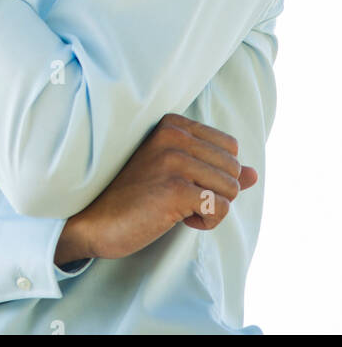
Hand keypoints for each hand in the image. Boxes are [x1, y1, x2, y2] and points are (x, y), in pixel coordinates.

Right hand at [54, 113, 257, 265]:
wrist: (92, 219)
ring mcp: (174, 161)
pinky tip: (176, 219)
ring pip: (231, 189)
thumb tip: (254, 174)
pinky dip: (206, 222)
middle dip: (215, 192)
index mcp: (173, 124)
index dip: (214, 174)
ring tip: (176, 208)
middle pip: (233, 169)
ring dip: (210, 209)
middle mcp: (174, 136)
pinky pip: (220, 209)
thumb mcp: (175, 174)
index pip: (229, 147)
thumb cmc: (132, 196)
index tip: (182, 182)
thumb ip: (215, 169)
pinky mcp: (175, 190)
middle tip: (179, 199)